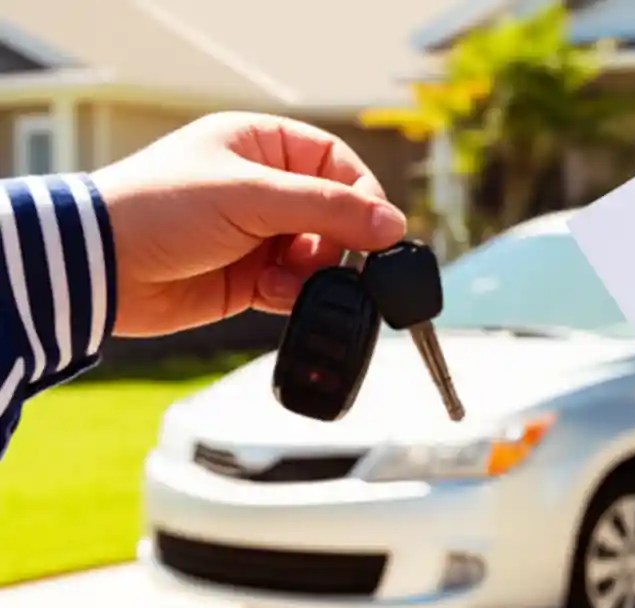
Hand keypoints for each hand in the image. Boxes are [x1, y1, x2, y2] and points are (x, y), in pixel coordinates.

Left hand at [91, 111, 407, 336]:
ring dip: (314, 273)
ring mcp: (256, 234)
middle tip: (327, 259)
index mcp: (262, 145)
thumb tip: (394, 224)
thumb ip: (329, 208)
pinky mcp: (248, 278)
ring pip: (319, 256)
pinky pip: (295, 288)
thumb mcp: (252, 196)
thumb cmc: (160, 208)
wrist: (100, 267)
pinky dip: (293, 296)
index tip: (376, 229)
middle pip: (335, 215)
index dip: (361, 196)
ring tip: (287, 278)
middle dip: (337, 242)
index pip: (337, 164)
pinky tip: (270, 295)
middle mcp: (263, 187)